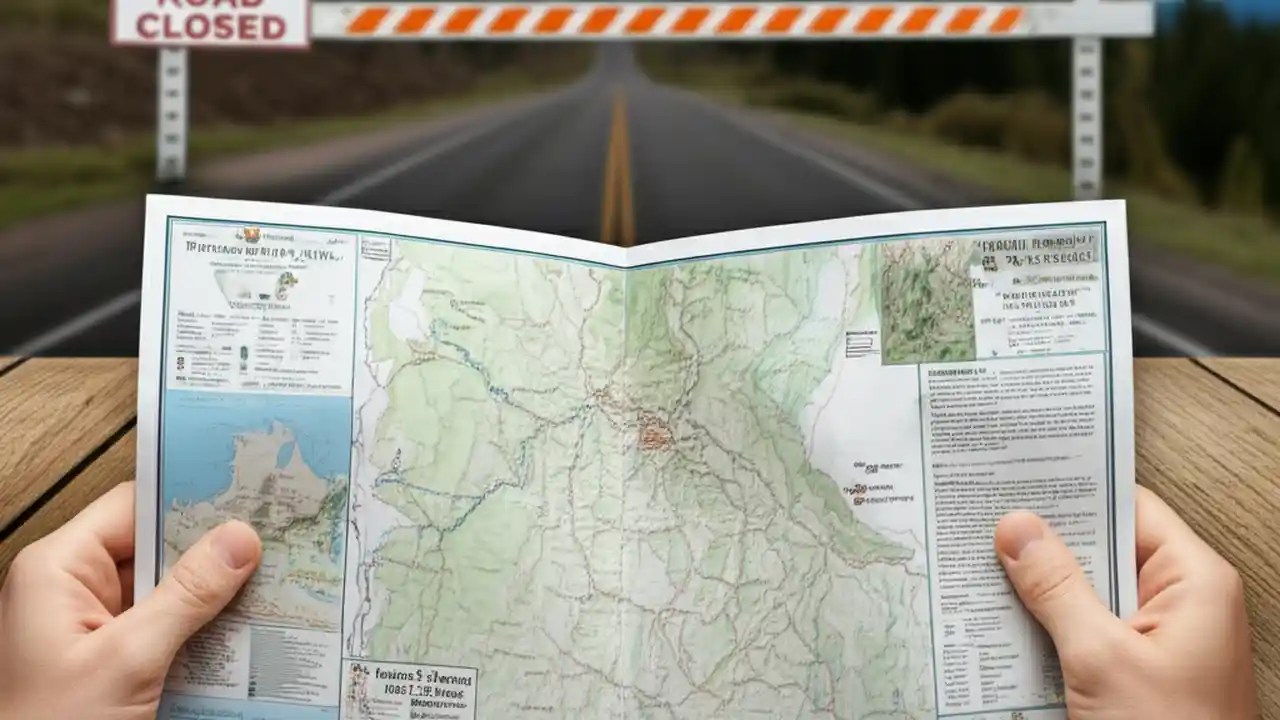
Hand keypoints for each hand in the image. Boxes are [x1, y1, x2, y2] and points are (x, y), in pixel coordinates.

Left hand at [0, 482, 260, 718]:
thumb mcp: (127, 660)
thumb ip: (186, 596)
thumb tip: (239, 539)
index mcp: (58, 569)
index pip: (134, 507)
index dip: (191, 498)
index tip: (251, 495)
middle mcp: (73, 589)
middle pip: (158, 548)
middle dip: (216, 551)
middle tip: (279, 544)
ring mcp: (94, 627)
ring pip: (170, 591)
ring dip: (218, 596)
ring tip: (276, 586)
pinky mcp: (114, 661)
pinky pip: (169, 629)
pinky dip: (206, 632)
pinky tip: (249, 632)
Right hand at [995, 486, 1257, 718]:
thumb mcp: (1100, 658)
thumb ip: (1056, 588)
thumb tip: (1017, 528)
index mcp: (1193, 582)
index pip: (1129, 508)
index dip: (1074, 491)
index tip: (1017, 478)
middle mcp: (1181, 603)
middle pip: (1104, 550)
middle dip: (1045, 542)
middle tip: (983, 524)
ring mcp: (1159, 641)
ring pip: (1089, 593)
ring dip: (1040, 589)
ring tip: (981, 570)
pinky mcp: (1137, 673)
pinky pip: (1088, 632)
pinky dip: (1049, 627)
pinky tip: (1004, 623)